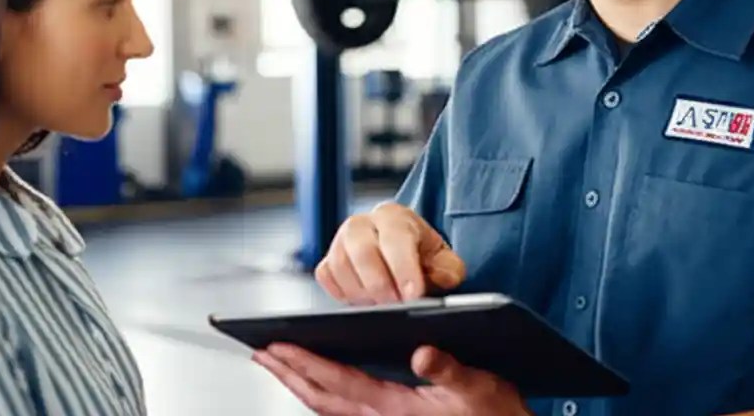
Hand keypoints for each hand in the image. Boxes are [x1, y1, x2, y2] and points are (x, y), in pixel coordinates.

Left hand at [253, 343, 528, 415]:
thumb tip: (420, 353)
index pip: (339, 382)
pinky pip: (342, 413)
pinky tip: (316, 383)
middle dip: (288, 374)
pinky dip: (321, 396)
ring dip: (298, 385)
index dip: (306, 362)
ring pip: (327, 409)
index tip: (276, 346)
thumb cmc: (496, 415)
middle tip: (258, 353)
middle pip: (321, 399)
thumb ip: (449, 370)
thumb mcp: (480, 386)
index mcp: (397, 408)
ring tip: (276, 363)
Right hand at [317, 203, 465, 303]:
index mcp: (395, 217)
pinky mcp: (328, 260)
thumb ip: (448, 270)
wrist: (404, 256)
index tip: (412, 295)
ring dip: (361, 292)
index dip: (403, 268)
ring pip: (340, 264)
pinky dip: (342, 293)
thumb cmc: (422, 258)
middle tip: (396, 308)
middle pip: (362, 250)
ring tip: (381, 307)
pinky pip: (326, 276)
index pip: (396, 238)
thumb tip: (440, 279)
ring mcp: (340, 241)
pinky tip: (363, 302)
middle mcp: (363, 224)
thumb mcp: (445, 262)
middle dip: (380, 285)